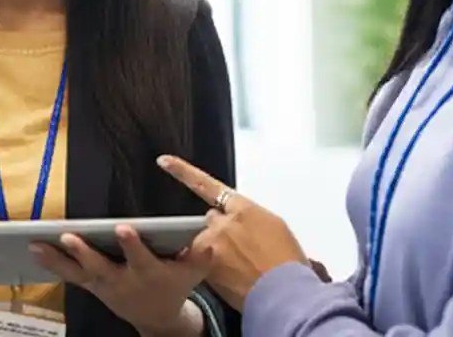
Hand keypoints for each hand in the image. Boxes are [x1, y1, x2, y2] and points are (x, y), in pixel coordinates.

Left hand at [29, 226, 207, 335]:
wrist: (158, 319)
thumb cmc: (174, 286)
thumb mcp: (192, 274)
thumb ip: (199, 257)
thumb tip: (208, 240)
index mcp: (147, 273)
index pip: (139, 257)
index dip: (131, 244)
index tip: (123, 228)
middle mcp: (121, 280)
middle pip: (99, 266)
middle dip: (84, 252)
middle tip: (69, 237)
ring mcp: (103, 284)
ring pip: (77, 272)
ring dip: (57, 259)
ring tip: (36, 244)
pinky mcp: (91, 285)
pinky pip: (68, 274)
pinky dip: (51, 263)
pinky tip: (34, 248)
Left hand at [158, 154, 308, 309]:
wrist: (285, 292)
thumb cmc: (288, 264)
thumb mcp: (276, 229)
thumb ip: (252, 219)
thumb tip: (243, 224)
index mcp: (244, 208)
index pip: (207, 185)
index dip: (183, 172)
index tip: (163, 161)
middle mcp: (224, 221)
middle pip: (210, 221)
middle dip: (220, 233)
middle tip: (241, 252)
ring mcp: (211, 242)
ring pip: (204, 243)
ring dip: (215, 253)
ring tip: (240, 271)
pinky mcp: (204, 263)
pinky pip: (200, 263)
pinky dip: (211, 270)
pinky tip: (232, 280)